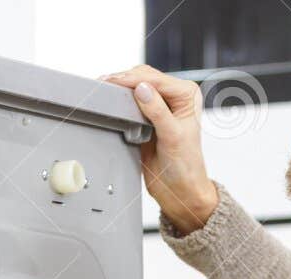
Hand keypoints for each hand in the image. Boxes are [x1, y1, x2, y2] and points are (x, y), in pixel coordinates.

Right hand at [99, 64, 218, 232]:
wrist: (179, 190)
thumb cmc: (185, 168)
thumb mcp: (173, 138)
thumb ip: (158, 112)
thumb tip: (142, 89)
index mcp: (187, 95)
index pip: (156, 79)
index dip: (133, 79)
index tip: (113, 81)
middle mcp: (175, 96)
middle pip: (144, 77)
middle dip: (123, 80)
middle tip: (103, 85)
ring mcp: (160, 104)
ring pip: (135, 85)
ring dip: (120, 88)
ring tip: (104, 91)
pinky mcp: (147, 115)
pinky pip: (130, 100)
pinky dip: (119, 100)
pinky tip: (110, 101)